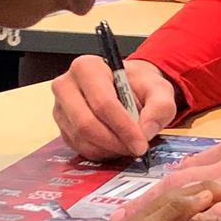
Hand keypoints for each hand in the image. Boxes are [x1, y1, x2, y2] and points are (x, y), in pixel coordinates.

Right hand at [50, 55, 177, 157]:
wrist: (127, 88)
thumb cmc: (138, 85)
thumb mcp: (159, 89)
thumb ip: (160, 106)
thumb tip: (145, 131)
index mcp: (87, 67)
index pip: (102, 102)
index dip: (123, 127)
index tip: (140, 144)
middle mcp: (66, 86)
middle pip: (86, 123)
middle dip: (114, 142)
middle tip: (135, 149)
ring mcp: (60, 108)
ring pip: (81, 139)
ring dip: (108, 149)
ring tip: (128, 145)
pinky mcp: (62, 127)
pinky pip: (78, 148)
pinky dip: (100, 152)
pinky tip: (116, 145)